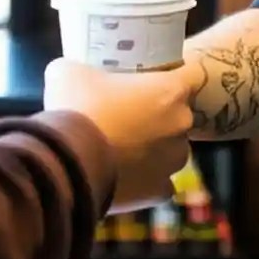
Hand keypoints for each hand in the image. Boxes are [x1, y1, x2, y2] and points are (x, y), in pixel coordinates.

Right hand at [43, 59, 193, 212]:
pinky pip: (159, 182)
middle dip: (158, 114)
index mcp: (170, 90)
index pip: (191, 74)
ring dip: (154, 148)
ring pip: (171, 150)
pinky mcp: (159, 190)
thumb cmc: (77, 108)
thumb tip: (69, 70)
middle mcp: (181, 124)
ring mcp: (173, 160)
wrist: (67, 163)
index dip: (174, 75)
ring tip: (123, 148)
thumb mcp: (68, 71)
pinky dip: (146, 180)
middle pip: (178, 114)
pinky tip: (125, 176)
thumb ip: (79, 67)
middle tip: (128, 114)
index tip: (155, 78)